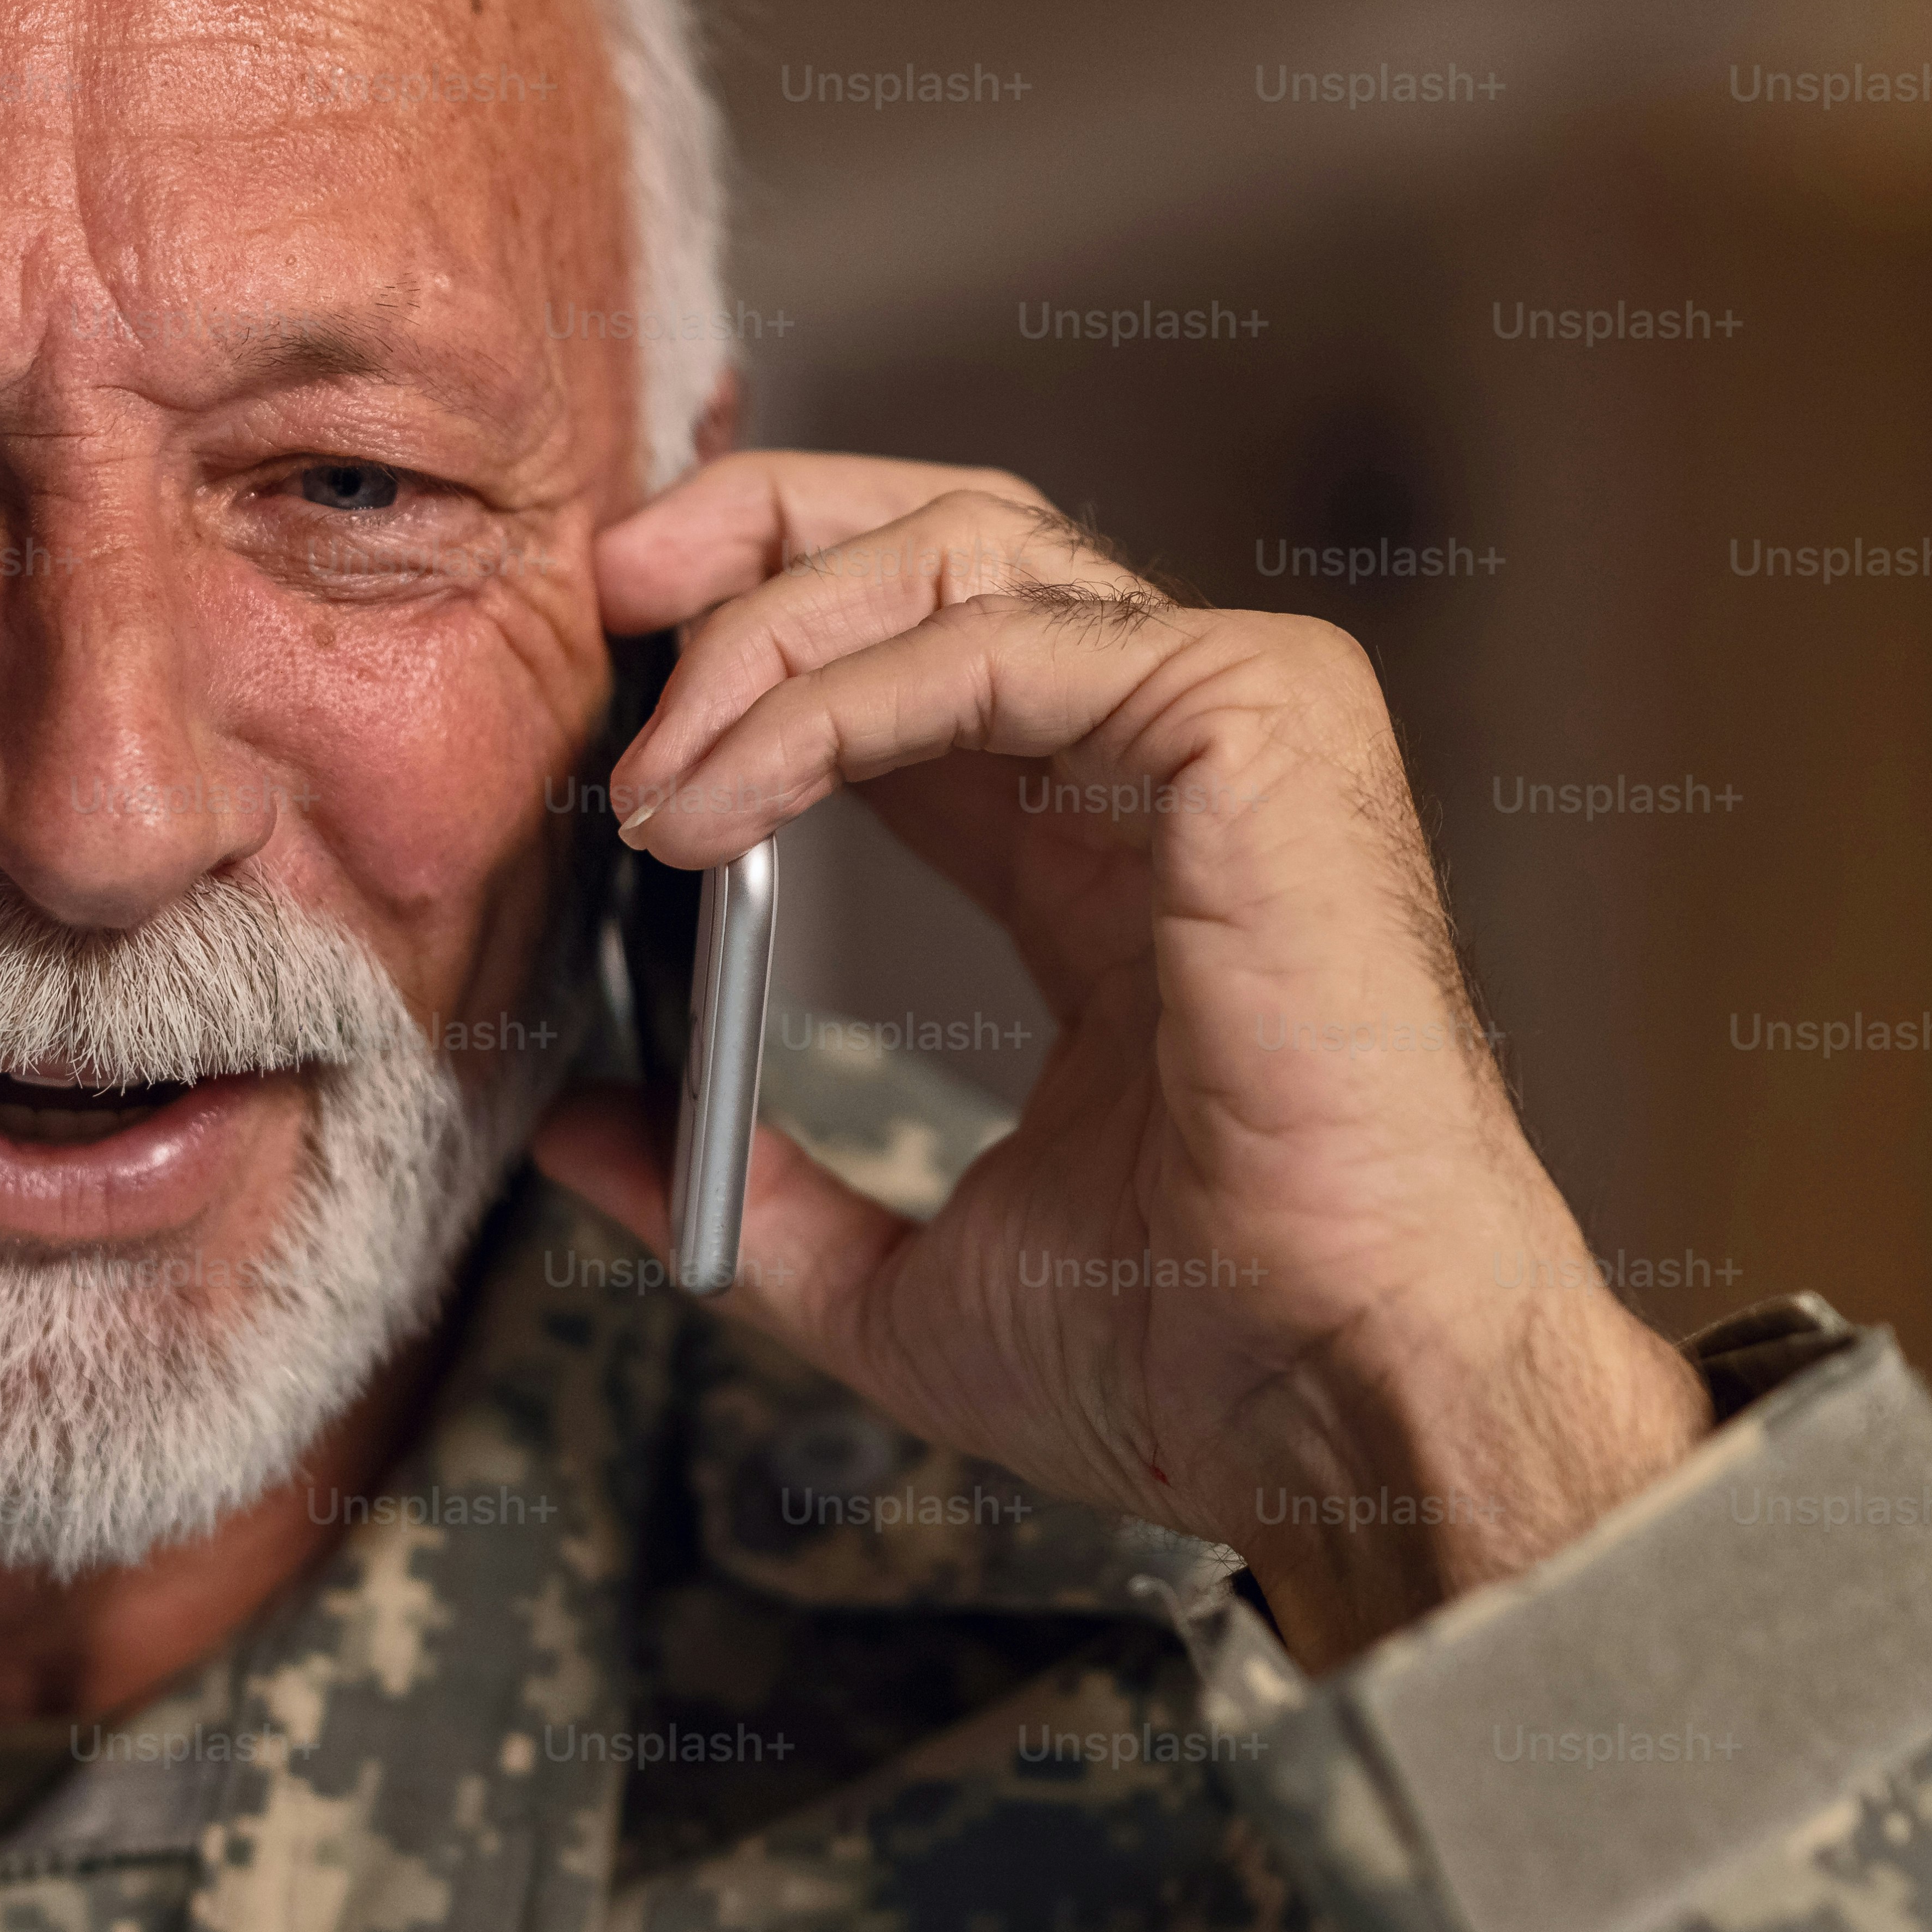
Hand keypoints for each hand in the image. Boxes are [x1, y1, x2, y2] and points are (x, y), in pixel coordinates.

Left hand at [528, 452, 1708, 1673]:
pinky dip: (826, 698)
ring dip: (761, 629)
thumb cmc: (1195, 1356)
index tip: (609, 695)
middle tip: (601, 600)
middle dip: (753, 535)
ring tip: (642, 767)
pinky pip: (991, 639)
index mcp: (1105, 855)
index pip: (918, 654)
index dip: (757, 637)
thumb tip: (588, 1133)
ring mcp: (1232, 715)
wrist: (1342, 1396)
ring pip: (958, 551)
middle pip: (942, 537)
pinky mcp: (1257, 715)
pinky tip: (717, 798)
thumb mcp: (896, 1275)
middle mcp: (1173, 756)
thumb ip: (747, 1185)